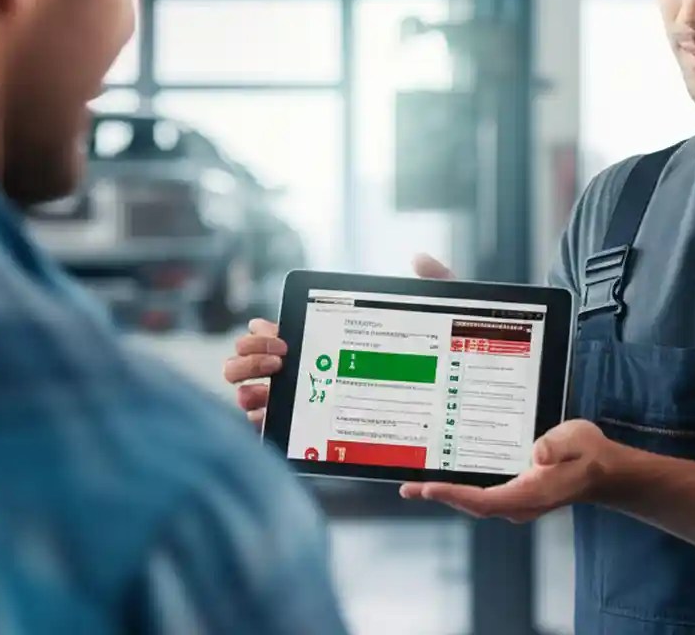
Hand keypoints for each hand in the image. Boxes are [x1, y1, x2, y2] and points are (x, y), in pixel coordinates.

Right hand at [224, 254, 454, 427]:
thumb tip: (419, 258)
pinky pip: (266, 431)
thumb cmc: (431, 365)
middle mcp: (301, 374)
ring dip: (246, 385)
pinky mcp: (303, 436)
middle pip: (248, 360)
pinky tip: (267, 416)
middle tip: (280, 359)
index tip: (279, 334)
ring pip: (249, 394)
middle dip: (248, 356)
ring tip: (267, 386)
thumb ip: (435, 283)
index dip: (261, 332)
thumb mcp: (434, 325)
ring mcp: (299, 405)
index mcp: (319, 343)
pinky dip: (258, 423)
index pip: (272, 333)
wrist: (448, 410)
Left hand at [400, 420, 618, 522]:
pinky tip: (448, 481)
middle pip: (472, 504)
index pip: (483, 498)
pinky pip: (483, 497)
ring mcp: (518, 502)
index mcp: (531, 491)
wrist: (605, 473)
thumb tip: (539, 453)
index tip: (427, 487)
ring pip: (475, 503)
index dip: (453, 494)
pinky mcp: (518, 496)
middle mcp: (521, 503)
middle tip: (408, 488)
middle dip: (440, 496)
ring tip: (418, 487)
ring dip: (447, 495)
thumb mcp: (577, 438)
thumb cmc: (589, 454)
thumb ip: (558, 445)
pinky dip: (461, 491)